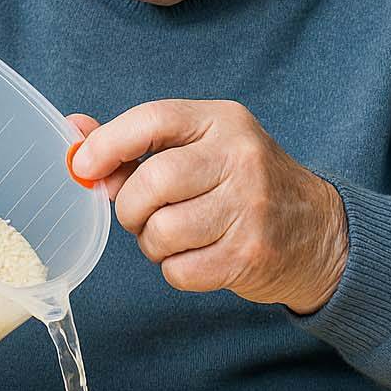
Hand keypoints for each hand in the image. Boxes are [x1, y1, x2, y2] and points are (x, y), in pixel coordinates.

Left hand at [68, 100, 348, 314]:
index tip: (85, 165)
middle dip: (131, 207)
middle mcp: (241, 158)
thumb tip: (73, 133)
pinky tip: (197, 256)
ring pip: (162, 231)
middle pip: (153, 182)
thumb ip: (136, 143)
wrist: (317, 230)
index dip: (109, 143)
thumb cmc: (242, 184)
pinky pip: (180, 271)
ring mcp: (250, 208)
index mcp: (223, 121)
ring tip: (175, 236)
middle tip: (142, 214)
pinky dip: (175, 270)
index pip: (155, 119)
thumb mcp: (200, 146)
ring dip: (153, 243)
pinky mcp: (250, 254)